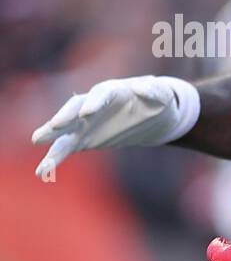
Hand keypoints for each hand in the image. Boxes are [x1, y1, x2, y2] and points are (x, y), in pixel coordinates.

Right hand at [32, 75, 199, 176]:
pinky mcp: (84, 139)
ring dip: (51, 137)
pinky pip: (66, 148)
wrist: (153, 114)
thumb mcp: (164, 95)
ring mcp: (85, 122)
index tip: (87, 113)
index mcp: (112, 91)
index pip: (100, 94)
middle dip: (65, 117)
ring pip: (65, 130)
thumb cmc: (158, 100)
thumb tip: (144, 88)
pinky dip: (54, 159)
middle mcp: (93, 104)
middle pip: (74, 109)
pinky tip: (42, 171)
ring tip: (37, 142)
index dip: (94, 103)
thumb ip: (155, 91)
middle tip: (55, 126)